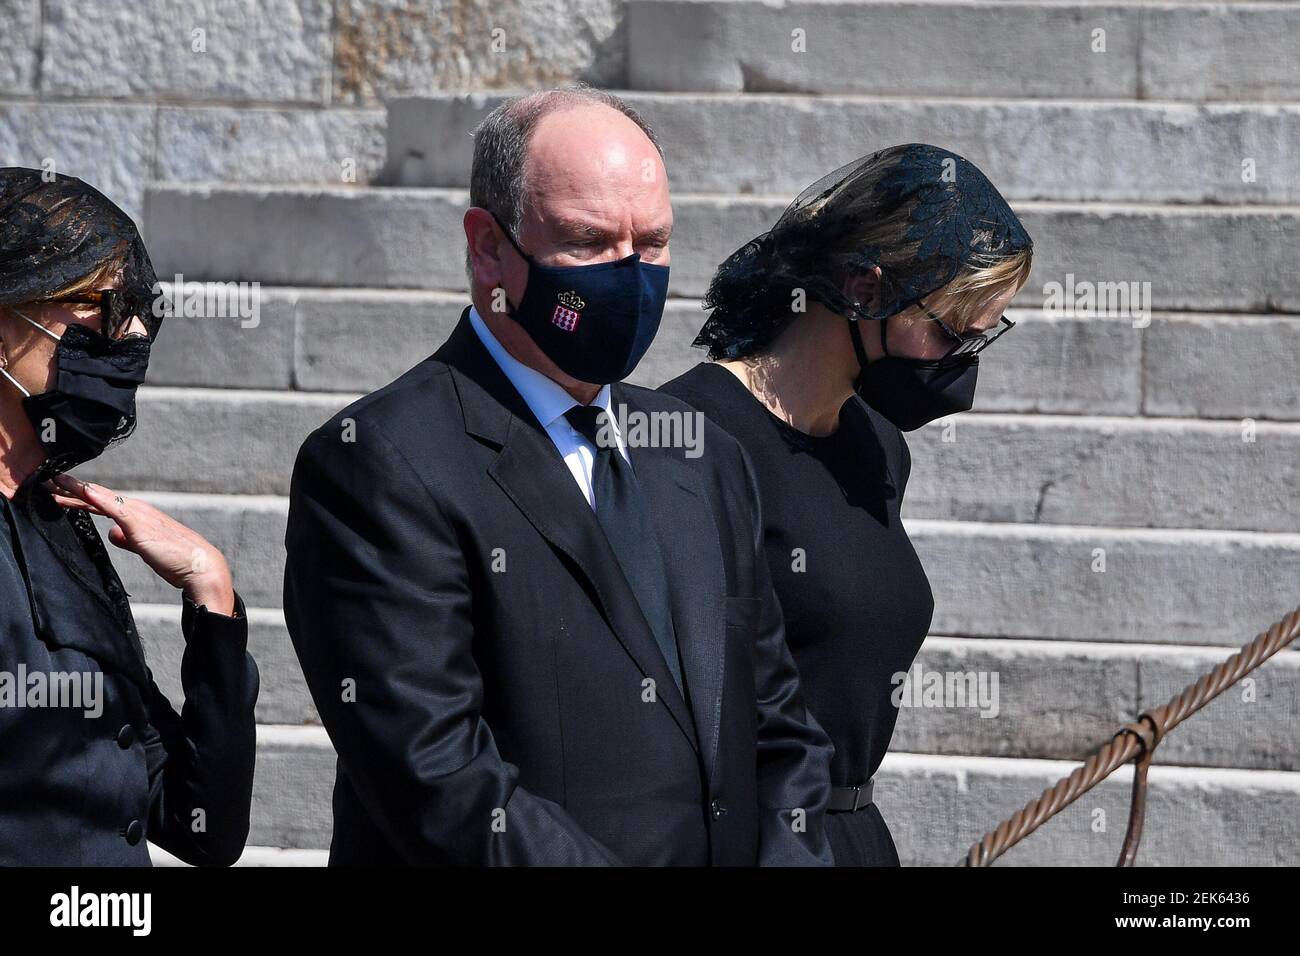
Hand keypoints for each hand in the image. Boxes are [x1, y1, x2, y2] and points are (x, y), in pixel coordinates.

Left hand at [44, 475, 236, 615]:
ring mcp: (139, 515)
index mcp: (139, 516)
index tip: (59, 492)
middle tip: (46, 479)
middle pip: (98, 496)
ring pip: (101, 498)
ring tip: (53, 482)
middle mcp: (138, 510)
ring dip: (77, 489)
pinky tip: (83, 491)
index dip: (81, 498)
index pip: (103, 504)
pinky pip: (113, 508)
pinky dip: (97, 498)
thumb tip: (112, 534)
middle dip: (72, 488)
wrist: (200, 566)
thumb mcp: (146, 550)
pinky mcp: (140, 525)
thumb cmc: (178, 561)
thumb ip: (128, 540)